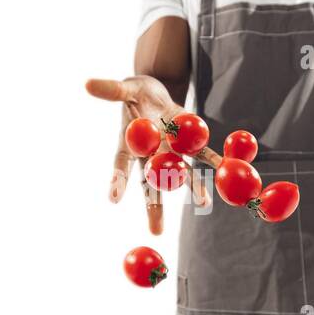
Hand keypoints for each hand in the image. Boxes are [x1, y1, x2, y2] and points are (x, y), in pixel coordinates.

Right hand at [85, 76, 216, 234]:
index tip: (113, 199)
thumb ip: (111, 89)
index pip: (121, 166)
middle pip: (151, 184)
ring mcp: (171, 152)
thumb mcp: (125, 87)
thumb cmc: (134, 91)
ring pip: (181, 173)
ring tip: (204, 203)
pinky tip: (226, 169)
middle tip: (156, 231)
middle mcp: (150, 155)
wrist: (155, 91)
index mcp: (130, 145)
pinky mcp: (188, 143)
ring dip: (193, 187)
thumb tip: (87, 83)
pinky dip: (214, 161)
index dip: (117, 181)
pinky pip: (202, 154)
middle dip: (154, 207)